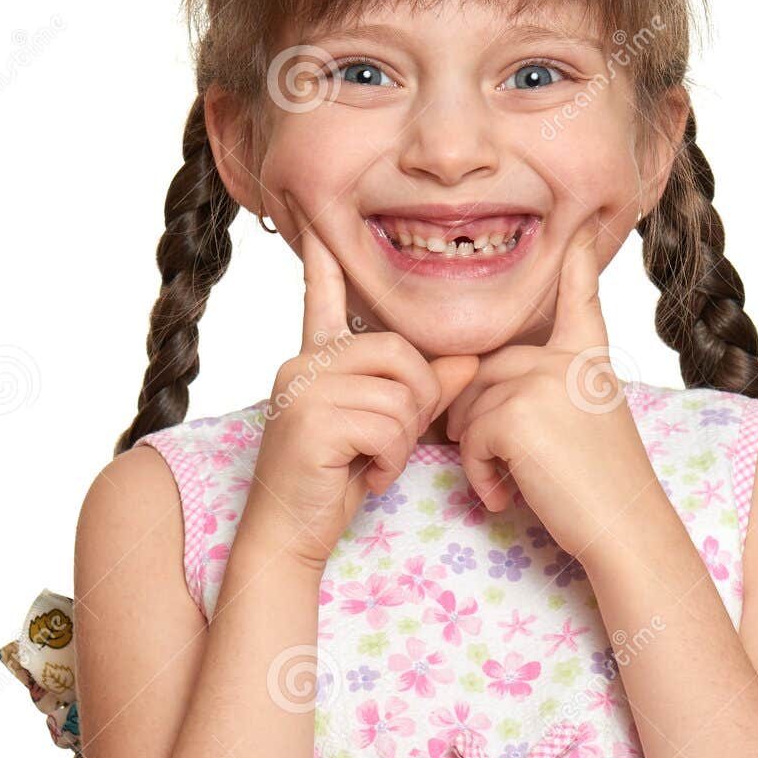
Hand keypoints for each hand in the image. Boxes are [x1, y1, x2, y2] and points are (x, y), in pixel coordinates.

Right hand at [242, 209, 479, 570]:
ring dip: (403, 437)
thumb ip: (421, 391)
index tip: (319, 222)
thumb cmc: (334, 483)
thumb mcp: (385, 431)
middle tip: (394, 440)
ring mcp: (301, 389)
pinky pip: (387, 426)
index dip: (325, 262)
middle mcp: (302, 364)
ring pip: (398, 391)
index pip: (321, 298)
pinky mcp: (309, 421)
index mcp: (315, 360)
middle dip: (416, 399)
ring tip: (375, 461)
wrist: (289, 534)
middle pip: (397, 350)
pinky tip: (368, 476)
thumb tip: (469, 360)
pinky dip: (391, 460)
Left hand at [443, 218, 655, 563]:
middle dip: (473, 415)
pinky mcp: (517, 413)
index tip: (581, 227)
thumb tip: (476, 389)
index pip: (581, 299)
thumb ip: (545, 393)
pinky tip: (502, 496)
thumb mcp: (583, 424)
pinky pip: (468, 436)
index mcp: (589, 360)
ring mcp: (543, 381)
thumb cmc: (601, 491)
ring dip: (475, 452)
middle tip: (488, 461)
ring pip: (472, 404)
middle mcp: (568, 360)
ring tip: (503, 484)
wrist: (624, 527)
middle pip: (488, 369)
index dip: (579, 263)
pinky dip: (475, 473)